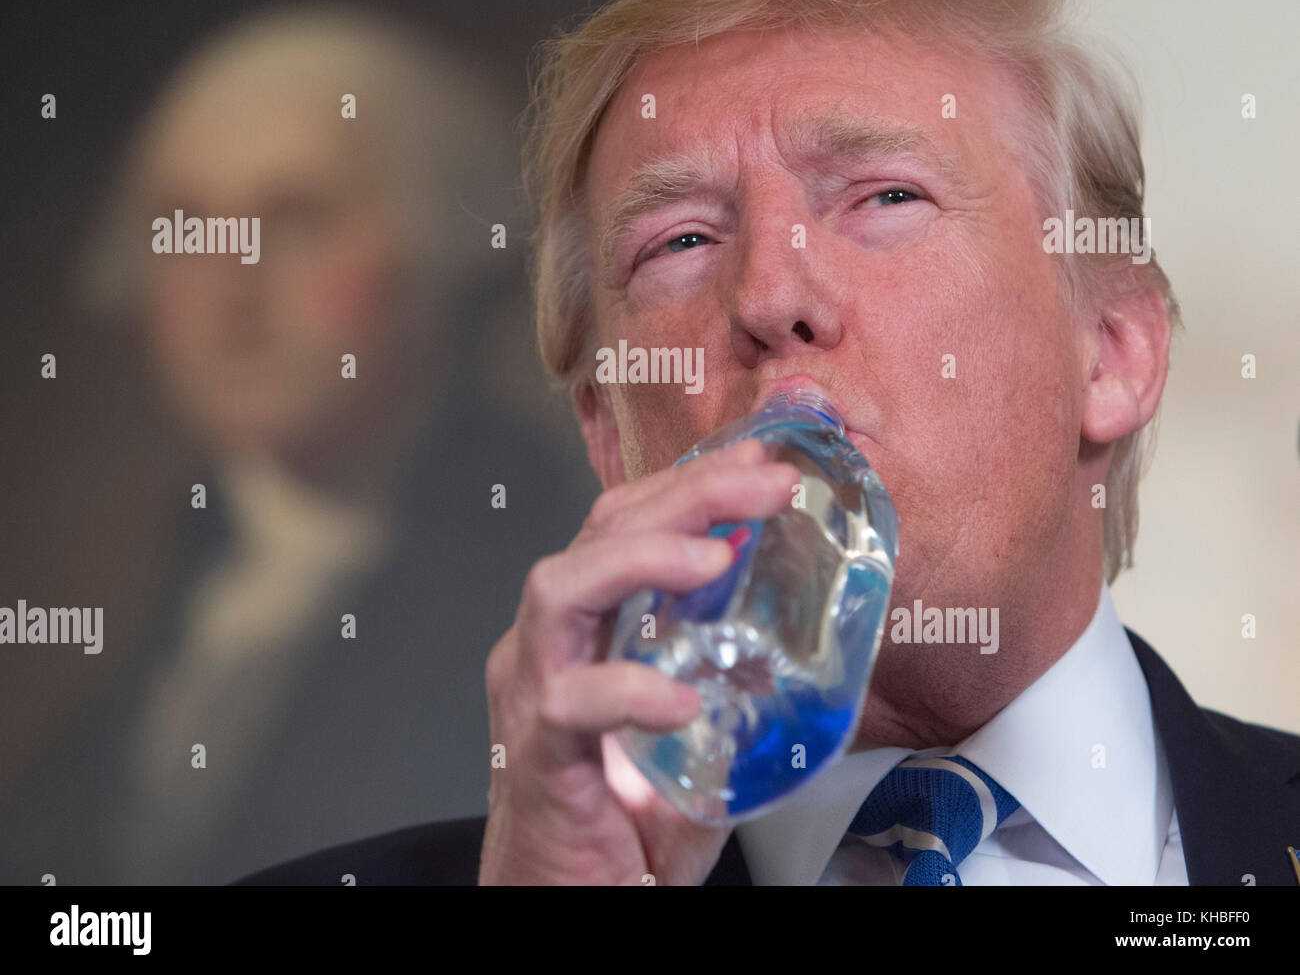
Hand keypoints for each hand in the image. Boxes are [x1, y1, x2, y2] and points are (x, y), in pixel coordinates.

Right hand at [478, 437, 799, 884]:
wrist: (557, 902)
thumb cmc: (620, 820)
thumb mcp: (694, 740)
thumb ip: (737, 693)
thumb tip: (816, 651)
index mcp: (586, 625)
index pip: (628, 523)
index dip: (693, 482)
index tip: (763, 461)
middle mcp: (549, 642)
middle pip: (601, 533)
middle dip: (686, 495)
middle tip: (765, 484)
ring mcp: (532, 691)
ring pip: (561, 589)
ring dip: (643, 560)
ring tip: (715, 559)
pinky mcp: (534, 753)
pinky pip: (571, 703)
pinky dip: (628, 691)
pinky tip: (681, 703)